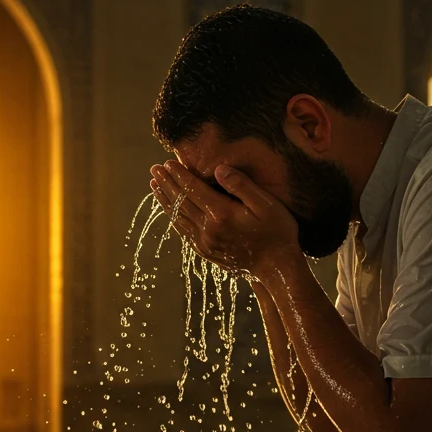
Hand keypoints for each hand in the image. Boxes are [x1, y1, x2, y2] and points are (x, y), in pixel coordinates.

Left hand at [150, 160, 300, 275]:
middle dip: (167, 183)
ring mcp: (204, 243)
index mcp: (222, 214)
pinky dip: (173, 217)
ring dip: (165, 200)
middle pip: (181, 202)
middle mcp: (208, 229)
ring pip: (178, 217)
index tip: (167, 162)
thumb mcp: (266, 204)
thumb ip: (241, 185)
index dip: (179, 174)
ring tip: (154, 186)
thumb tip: (218, 169)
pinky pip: (183, 232)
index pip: (193, 189)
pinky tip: (169, 210)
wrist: (276, 269)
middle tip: (154, 169)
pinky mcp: (205, 252)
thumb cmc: (277, 233)